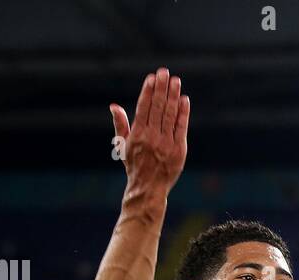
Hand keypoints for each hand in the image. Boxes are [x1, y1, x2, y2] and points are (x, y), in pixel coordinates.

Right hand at [110, 68, 189, 196]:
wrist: (148, 188)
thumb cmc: (134, 165)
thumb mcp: (122, 145)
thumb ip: (120, 124)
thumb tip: (114, 106)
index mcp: (137, 134)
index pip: (143, 107)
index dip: (148, 91)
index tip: (152, 77)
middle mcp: (151, 137)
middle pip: (157, 107)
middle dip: (161, 88)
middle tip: (165, 72)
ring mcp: (166, 143)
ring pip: (170, 114)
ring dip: (173, 96)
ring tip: (176, 81)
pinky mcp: (179, 150)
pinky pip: (181, 127)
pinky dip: (183, 113)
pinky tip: (184, 100)